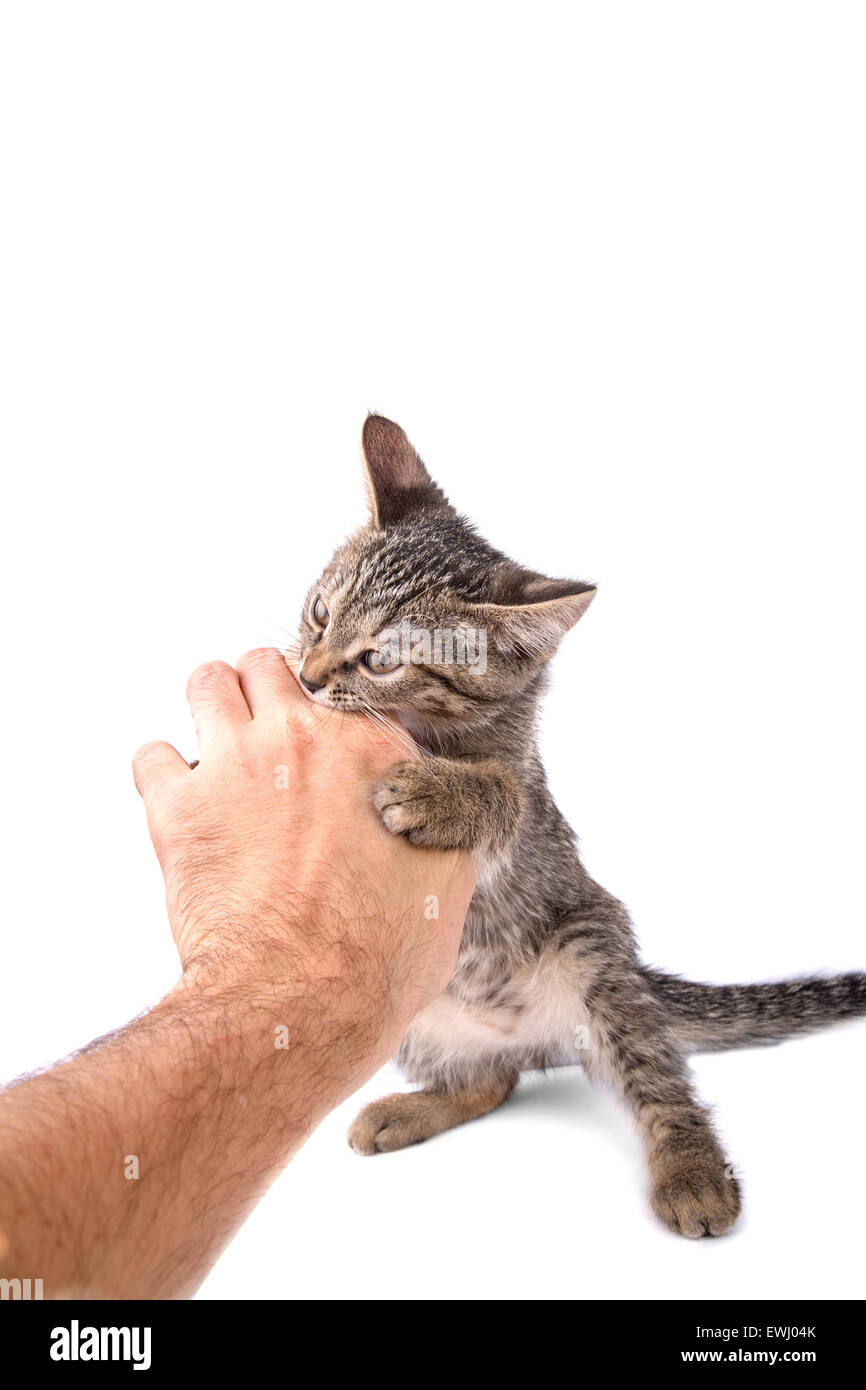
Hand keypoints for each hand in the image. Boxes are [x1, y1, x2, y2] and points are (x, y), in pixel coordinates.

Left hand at [132, 648, 475, 1065]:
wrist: (304, 999)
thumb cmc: (378, 957)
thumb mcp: (447, 879)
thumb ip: (438, 821)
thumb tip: (423, 813)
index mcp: (378, 750)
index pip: (349, 690)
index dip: (333, 715)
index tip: (325, 740)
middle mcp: (305, 737)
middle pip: (271, 666)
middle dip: (264, 692)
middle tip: (265, 734)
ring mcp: (237, 764)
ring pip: (208, 683)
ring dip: (211, 708)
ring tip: (218, 750)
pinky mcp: (177, 806)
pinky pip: (151, 756)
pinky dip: (161, 776)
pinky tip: (179, 805)